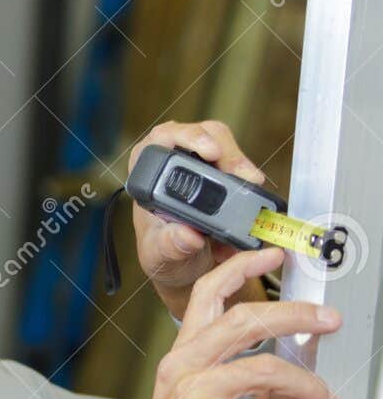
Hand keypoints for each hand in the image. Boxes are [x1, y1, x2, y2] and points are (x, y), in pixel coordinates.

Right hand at [104, 247, 340, 398]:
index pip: (207, 296)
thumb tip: (292, 378)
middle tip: (329, 321)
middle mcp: (184, 367)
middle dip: (297, 315)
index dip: (240, 269)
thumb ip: (244, 387)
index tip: (272, 257)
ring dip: (310, 386)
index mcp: (182, 357)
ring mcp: (194, 393)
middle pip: (245, 318)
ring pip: (268, 368)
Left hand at [129, 120, 269, 318]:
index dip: (187, 137)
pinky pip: (237, 161)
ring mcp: (196, 161)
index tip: (211, 152)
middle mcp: (170, 161)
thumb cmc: (164, 252)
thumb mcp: (162, 256)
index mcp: (146, 174)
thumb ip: (170, 246)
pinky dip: (247, 177)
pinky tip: (252, 193)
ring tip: (252, 185)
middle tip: (246, 177)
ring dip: (240, 164)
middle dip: (227, 152)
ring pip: (223, 144)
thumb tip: (187, 235)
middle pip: (202, 135)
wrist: (184, 262)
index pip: (161, 139)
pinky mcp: (218, 168)